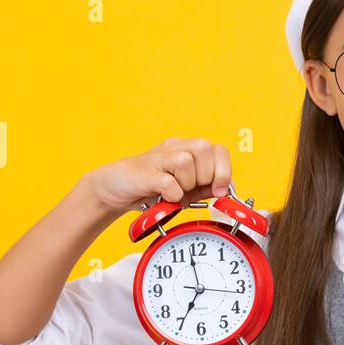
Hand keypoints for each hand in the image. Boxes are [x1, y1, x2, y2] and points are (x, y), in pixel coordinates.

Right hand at [84, 137, 232, 213]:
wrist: (115, 189)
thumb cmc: (151, 189)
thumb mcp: (185, 190)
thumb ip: (206, 187)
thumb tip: (228, 188)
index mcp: (187, 149)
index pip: (218, 149)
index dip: (223, 170)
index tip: (219, 190)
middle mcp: (174, 147)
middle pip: (205, 149)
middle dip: (204, 177)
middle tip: (189, 189)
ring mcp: (158, 157)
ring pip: (187, 161)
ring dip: (186, 184)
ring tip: (174, 192)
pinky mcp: (145, 172)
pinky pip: (169, 182)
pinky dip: (172, 194)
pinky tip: (164, 197)